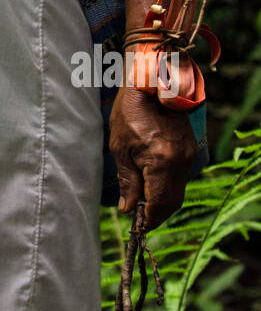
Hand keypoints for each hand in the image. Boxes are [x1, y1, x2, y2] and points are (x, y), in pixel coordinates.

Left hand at [108, 80, 198, 229]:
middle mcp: (181, 161)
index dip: (149, 219)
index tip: (137, 228)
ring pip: (178, 190)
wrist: (152, 83)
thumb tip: (128, 209)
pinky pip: (181, 177)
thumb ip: (127, 181)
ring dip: (163, 201)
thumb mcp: (120, 147)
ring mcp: (189, 155)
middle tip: (138, 220)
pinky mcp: (191, 149)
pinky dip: (168, 186)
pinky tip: (152, 185)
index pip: (160, 203)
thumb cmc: (130, 110)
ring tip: (142, 203)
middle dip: (156, 214)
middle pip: (173, 202)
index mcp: (162, 161)